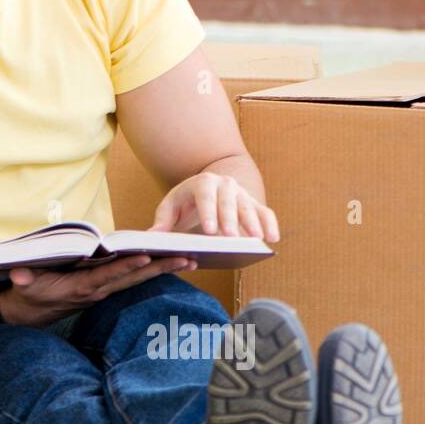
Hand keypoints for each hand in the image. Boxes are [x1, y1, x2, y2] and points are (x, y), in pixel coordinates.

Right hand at [0, 254, 195, 327]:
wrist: (28, 314)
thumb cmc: (27, 294)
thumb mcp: (22, 286)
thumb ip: (23, 279)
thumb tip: (17, 274)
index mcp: (80, 287)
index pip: (108, 275)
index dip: (127, 267)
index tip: (147, 257)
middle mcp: (96, 290)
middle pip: (133, 278)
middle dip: (160, 268)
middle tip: (187, 258)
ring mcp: (102, 291)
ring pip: (137, 279)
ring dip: (162, 270)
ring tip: (189, 260)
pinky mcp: (103, 289)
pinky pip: (131, 280)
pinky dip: (150, 272)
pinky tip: (168, 265)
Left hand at [149, 171, 279, 240]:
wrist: (207, 189)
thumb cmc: (185, 202)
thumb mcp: (170, 207)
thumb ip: (162, 221)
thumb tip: (152, 235)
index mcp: (202, 182)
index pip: (205, 196)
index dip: (208, 212)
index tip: (209, 231)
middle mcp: (224, 184)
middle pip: (228, 201)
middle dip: (230, 220)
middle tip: (231, 238)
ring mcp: (241, 193)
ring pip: (249, 206)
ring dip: (253, 223)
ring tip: (256, 241)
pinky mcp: (254, 203)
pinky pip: (265, 212)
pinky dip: (270, 224)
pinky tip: (272, 239)